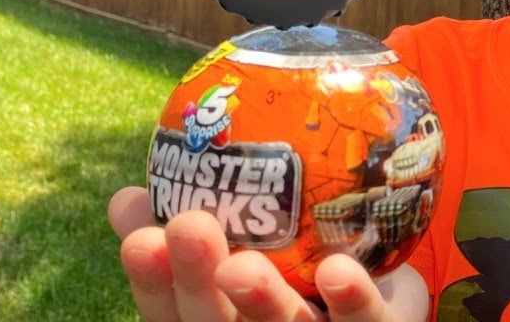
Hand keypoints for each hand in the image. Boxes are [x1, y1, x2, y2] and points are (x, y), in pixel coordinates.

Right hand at [108, 187, 428, 320]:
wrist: (383, 307)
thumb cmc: (298, 270)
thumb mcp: (242, 247)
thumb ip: (187, 223)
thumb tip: (125, 199)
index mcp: (219, 319)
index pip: (172, 311)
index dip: (153, 280)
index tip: (140, 239)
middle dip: (197, 282)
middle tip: (187, 228)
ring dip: (261, 301)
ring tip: (242, 266)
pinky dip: (351, 300)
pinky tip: (337, 270)